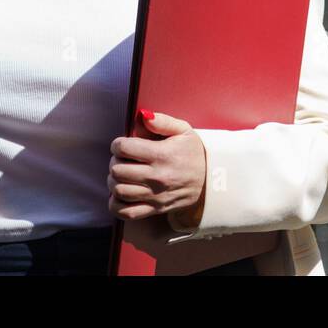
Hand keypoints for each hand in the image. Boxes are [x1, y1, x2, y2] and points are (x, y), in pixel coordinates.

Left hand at [107, 109, 206, 225]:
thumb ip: (162, 121)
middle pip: (118, 170)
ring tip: (122, 174)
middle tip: (121, 159)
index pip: (124, 148)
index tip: (122, 144)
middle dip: (115, 161)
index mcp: (162, 155)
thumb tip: (143, 115)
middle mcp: (157, 177)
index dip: (117, 144)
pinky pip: (127, 212)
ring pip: (119, 191)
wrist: (212, 181)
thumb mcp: (183, 130)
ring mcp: (155, 196)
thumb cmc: (194, 153)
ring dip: (114, 181)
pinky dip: (117, 204)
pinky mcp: (156, 209)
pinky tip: (121, 194)